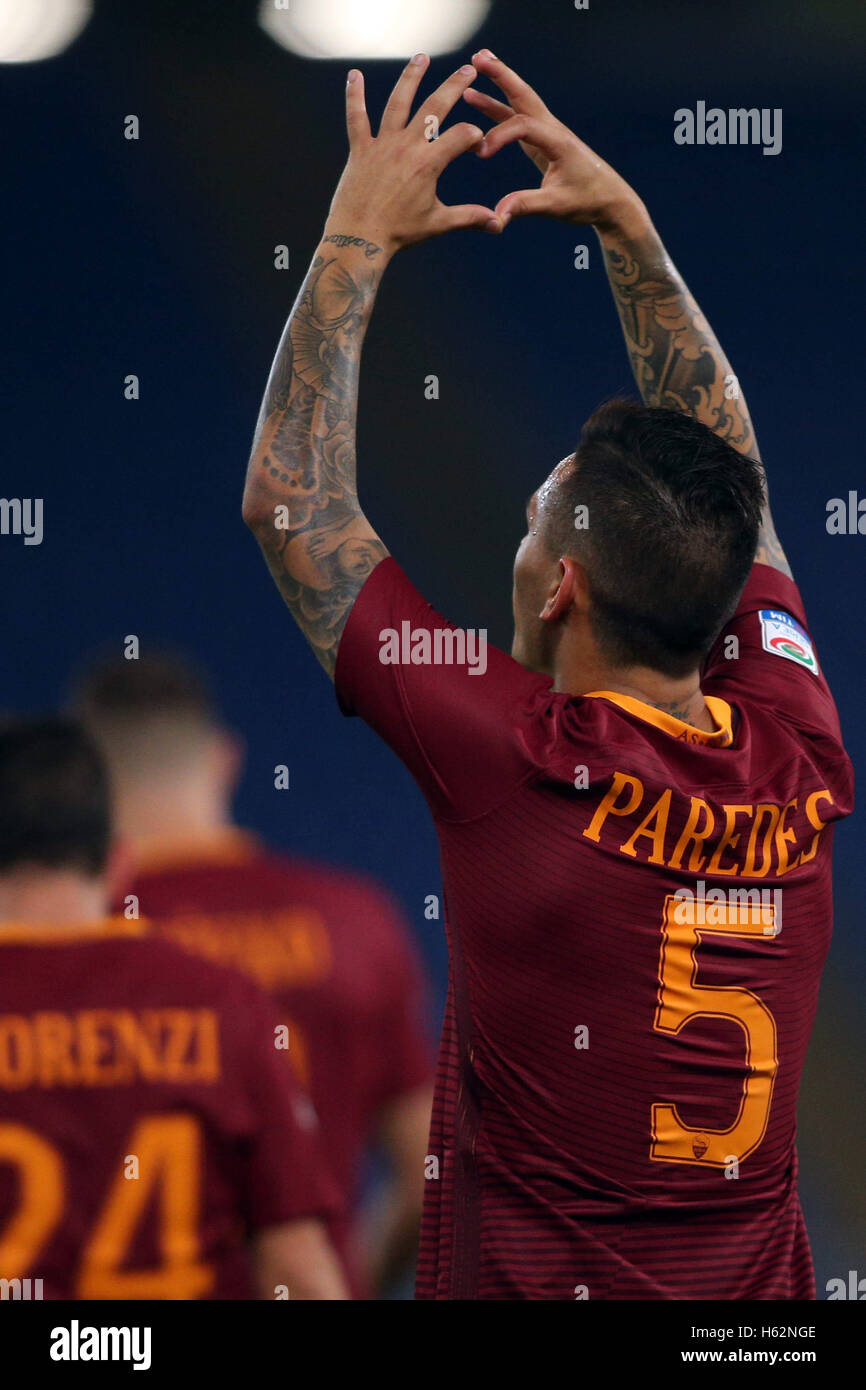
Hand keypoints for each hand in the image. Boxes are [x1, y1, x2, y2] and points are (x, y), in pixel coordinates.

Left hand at [325, 55, 503, 258]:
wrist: (359, 239)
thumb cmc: (399, 233)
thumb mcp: (438, 223)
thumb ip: (469, 217)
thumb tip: (498, 223)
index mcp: (428, 164)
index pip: (460, 136)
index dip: (474, 134)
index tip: (478, 140)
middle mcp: (406, 147)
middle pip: (434, 107)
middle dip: (453, 86)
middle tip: (467, 69)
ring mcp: (382, 145)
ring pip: (398, 102)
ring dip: (411, 77)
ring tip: (422, 57)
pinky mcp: (360, 149)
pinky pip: (356, 117)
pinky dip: (355, 95)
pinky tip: (355, 75)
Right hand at [464, 50, 647, 233]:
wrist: (610, 201)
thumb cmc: (588, 201)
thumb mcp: (557, 206)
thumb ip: (526, 206)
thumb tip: (497, 215)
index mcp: (558, 141)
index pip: (522, 126)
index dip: (498, 136)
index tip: (480, 154)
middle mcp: (553, 130)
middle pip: (523, 95)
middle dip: (501, 75)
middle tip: (478, 57)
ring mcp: (548, 132)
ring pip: (520, 102)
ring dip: (499, 83)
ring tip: (476, 65)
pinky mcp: (543, 141)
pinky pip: (518, 118)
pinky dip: (499, 108)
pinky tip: (481, 101)